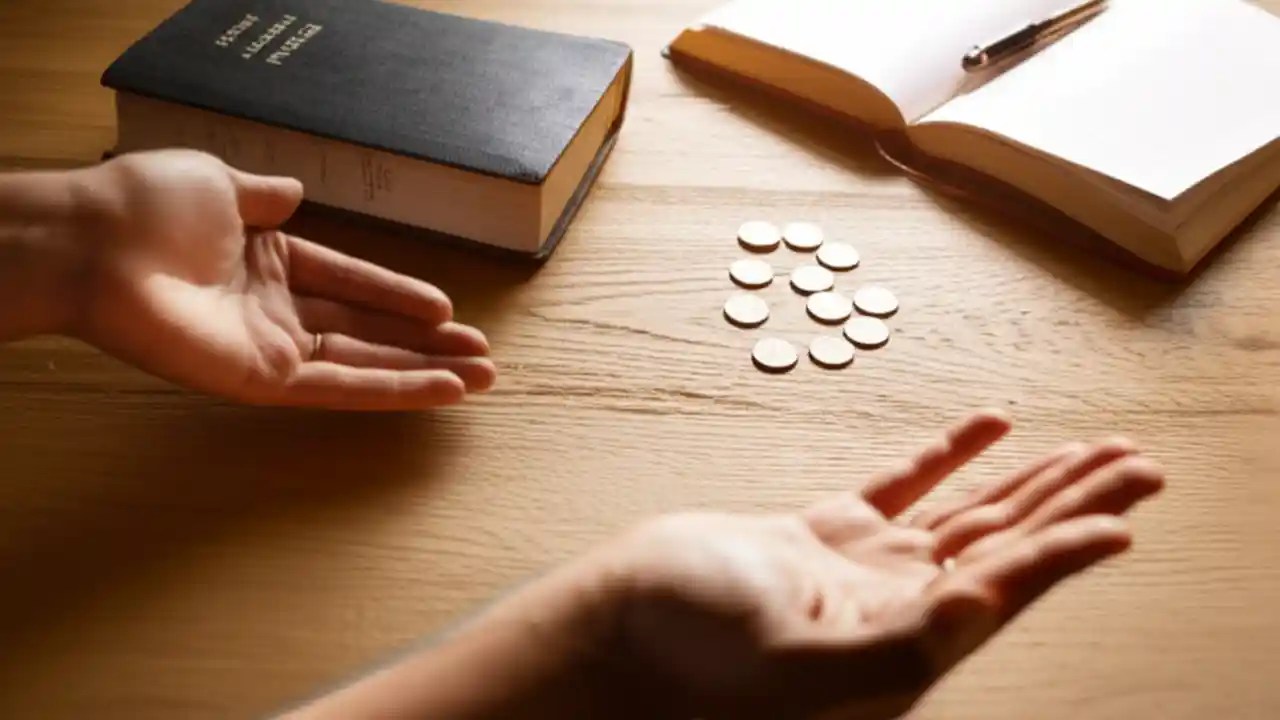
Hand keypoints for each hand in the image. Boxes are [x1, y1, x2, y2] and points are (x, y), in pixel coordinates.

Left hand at [72, 149, 494, 409]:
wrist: (97, 243)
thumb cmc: (149, 207)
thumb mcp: (220, 182)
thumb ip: (264, 195)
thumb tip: (296, 191)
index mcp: (269, 260)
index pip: (351, 281)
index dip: (398, 294)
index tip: (446, 307)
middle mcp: (277, 309)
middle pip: (369, 330)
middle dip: (427, 344)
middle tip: (483, 355)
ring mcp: (273, 349)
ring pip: (366, 364)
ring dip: (426, 372)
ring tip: (482, 378)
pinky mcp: (265, 381)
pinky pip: (342, 387)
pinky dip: (394, 389)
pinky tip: (442, 389)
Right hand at [605, 412, 1163, 718]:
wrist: (616, 630)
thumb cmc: (684, 660)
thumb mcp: (792, 665)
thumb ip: (892, 648)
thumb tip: (980, 610)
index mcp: (898, 648)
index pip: (1004, 586)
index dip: (1068, 547)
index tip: (1125, 513)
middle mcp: (894, 611)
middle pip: (1006, 545)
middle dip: (1076, 502)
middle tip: (1139, 463)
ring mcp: (860, 571)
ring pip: (967, 515)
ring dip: (1032, 481)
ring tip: (1090, 450)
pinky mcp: (822, 537)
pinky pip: (901, 488)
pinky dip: (948, 457)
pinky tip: (988, 428)